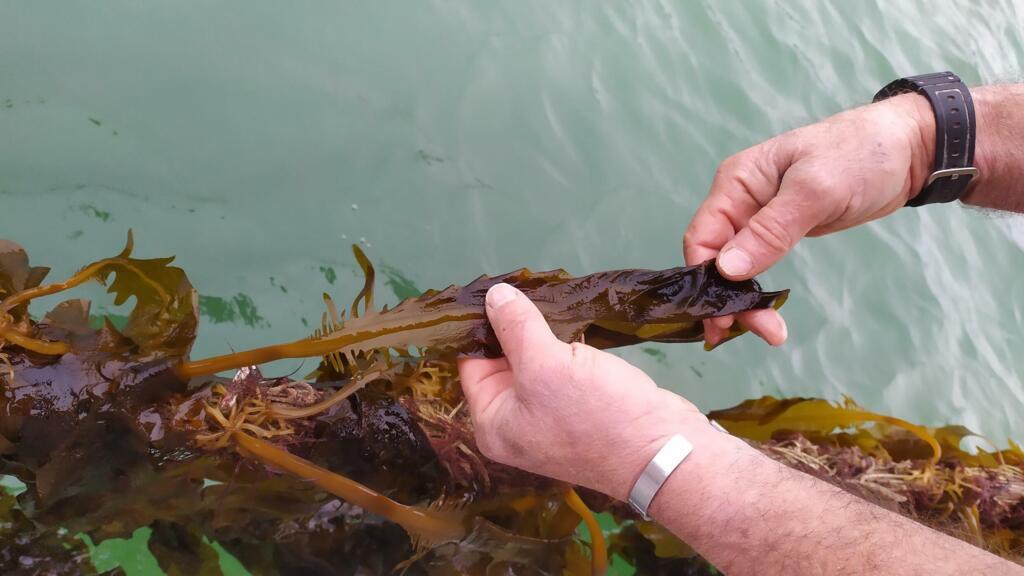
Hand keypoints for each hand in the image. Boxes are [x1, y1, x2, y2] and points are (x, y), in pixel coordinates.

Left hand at [457, 283, 709, 500]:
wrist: (664, 449)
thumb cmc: (595, 414)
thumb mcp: (545, 364)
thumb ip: (515, 327)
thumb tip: (493, 295)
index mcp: (493, 423)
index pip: (472, 364)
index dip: (480, 326)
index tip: (489, 286)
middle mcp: (515, 422)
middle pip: (503, 361)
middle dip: (513, 325)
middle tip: (522, 282)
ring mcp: (549, 415)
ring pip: (535, 360)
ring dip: (542, 331)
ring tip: (545, 292)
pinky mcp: (581, 406)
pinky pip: (562, 367)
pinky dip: (565, 344)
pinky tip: (570, 317)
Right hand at [684, 93, 935, 346]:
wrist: (906, 148)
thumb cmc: (860, 156)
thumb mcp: (815, 191)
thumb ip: (770, 230)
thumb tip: (725, 270)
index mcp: (736, 182)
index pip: (703, 237)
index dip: (707, 279)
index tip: (728, 317)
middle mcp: (739, 200)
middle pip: (715, 258)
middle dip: (729, 298)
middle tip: (761, 331)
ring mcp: (757, 217)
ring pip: (733, 266)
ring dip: (743, 301)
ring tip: (770, 332)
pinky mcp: (778, 231)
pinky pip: (755, 265)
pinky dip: (758, 290)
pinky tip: (766, 313)